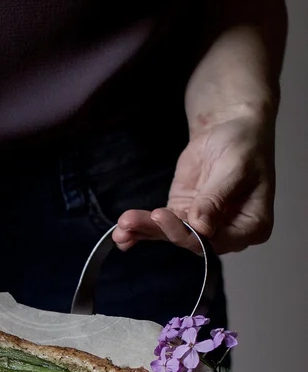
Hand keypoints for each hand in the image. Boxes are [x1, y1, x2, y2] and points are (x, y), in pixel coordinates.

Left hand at [111, 113, 275, 256]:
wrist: (229, 129)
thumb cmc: (244, 145)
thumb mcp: (235, 167)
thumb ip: (216, 198)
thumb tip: (200, 227)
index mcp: (251, 226)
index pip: (217, 242)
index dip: (189, 235)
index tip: (165, 216)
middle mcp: (227, 232)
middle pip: (190, 241)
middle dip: (160, 231)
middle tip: (132, 220)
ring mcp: (202, 225)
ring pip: (171, 235)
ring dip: (145, 231)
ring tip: (121, 230)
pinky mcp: (181, 214)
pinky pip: (161, 226)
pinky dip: (142, 228)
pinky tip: (122, 234)